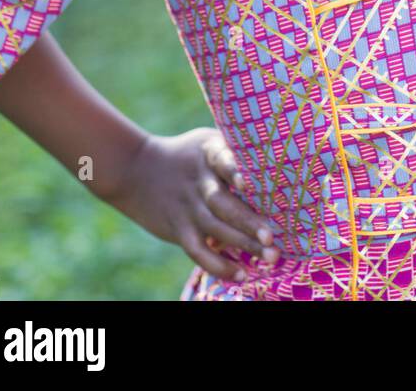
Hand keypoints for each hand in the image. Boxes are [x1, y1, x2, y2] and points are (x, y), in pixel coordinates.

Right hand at [102, 126, 279, 281]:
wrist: (136, 168)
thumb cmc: (186, 154)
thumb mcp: (205, 142)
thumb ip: (233, 152)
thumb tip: (280, 159)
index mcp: (208, 153)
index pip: (223, 160)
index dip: (235, 171)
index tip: (248, 184)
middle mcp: (199, 181)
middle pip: (224, 203)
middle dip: (248, 221)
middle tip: (272, 237)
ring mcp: (187, 206)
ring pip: (216, 229)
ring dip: (243, 244)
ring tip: (270, 257)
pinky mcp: (178, 228)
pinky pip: (198, 251)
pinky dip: (218, 265)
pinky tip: (240, 273)